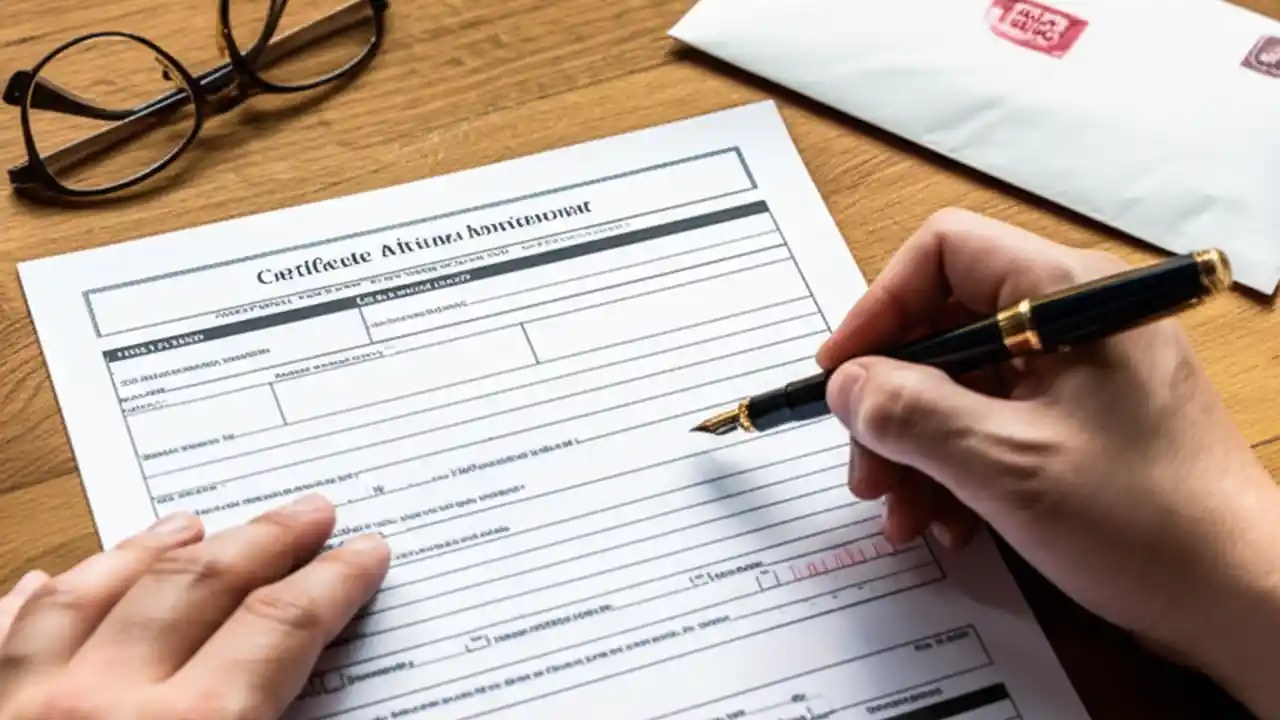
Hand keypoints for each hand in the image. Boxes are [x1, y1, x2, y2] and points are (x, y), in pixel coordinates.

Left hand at [0, 494, 387, 718]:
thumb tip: (325, 687)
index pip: (281, 627)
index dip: (333, 583)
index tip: (363, 554)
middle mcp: (104, 703)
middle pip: (197, 587)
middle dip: (264, 540)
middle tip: (307, 511)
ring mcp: (25, 705)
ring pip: (90, 594)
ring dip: (147, 551)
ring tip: (187, 522)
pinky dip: (26, 603)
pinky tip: (45, 580)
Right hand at [816, 209, 1279, 715]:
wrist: (1240, 598)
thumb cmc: (1149, 523)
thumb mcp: (1007, 465)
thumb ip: (913, 415)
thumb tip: (847, 385)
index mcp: (1069, 296)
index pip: (945, 253)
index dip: (879, 307)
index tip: (841, 373)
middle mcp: (1075, 318)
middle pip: (945, 325)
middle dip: (893, 400)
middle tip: (864, 464)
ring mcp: (1080, 369)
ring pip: (962, 381)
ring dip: (918, 446)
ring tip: (901, 512)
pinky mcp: (1081, 418)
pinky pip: (993, 420)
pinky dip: (957, 467)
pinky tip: (946, 521)